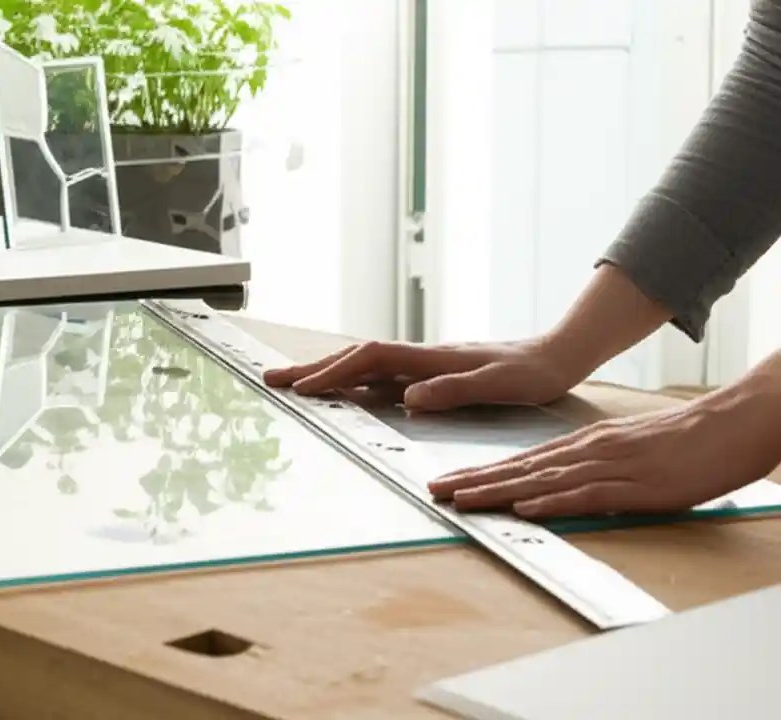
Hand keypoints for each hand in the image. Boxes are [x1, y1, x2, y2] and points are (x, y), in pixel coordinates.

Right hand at [263, 339, 587, 411]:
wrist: (558, 354)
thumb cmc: (533, 373)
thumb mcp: (500, 385)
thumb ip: (455, 390)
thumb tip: (409, 398)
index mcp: (433, 358)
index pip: (372, 360)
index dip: (336, 373)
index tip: (305, 389)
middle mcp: (422, 357)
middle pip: (356, 358)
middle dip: (313, 369)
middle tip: (272, 380)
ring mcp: (424, 363)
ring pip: (364, 365)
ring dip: (327, 372)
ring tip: (293, 385)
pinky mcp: (430, 372)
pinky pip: (380, 375)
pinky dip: (351, 380)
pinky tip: (342, 392)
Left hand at [427, 378, 780, 517]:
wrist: (729, 424)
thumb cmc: (681, 441)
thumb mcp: (625, 449)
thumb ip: (590, 464)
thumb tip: (556, 483)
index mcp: (584, 445)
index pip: (521, 461)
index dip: (480, 472)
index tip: (447, 481)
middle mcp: (587, 451)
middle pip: (520, 468)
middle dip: (474, 481)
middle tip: (434, 491)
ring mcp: (610, 466)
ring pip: (543, 480)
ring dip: (499, 491)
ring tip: (462, 499)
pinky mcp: (636, 484)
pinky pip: (588, 495)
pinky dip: (555, 502)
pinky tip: (527, 507)